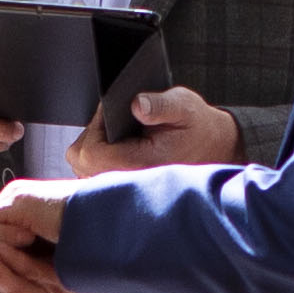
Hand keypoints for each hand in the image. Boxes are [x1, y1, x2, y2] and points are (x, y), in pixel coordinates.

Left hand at [78, 85, 239, 172]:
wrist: (212, 147)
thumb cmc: (196, 126)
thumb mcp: (183, 106)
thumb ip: (160, 105)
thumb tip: (137, 105)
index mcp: (140, 164)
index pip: (91, 153)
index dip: (94, 129)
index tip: (110, 115)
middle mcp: (129, 181)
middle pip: (81, 161)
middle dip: (91, 136)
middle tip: (114, 123)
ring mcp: (125, 187)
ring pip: (84, 168)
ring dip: (94, 148)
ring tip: (118, 135)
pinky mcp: (122, 187)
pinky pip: (93, 173)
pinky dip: (99, 157)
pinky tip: (116, 146)